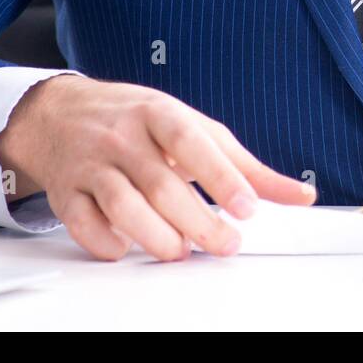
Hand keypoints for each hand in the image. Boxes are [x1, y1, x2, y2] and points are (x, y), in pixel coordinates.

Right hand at [0, 75, 316, 261]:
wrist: (62, 112)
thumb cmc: (140, 120)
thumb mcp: (196, 129)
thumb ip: (245, 165)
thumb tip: (299, 195)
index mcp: (159, 113)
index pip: (190, 141)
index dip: (219, 176)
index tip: (247, 207)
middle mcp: (123, 136)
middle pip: (160, 183)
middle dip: (197, 221)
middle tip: (225, 244)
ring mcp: (92, 163)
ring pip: (122, 205)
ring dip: (155, 235)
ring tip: (181, 251)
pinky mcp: (68, 191)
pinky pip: (83, 223)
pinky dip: (106, 242)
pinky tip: (128, 248)